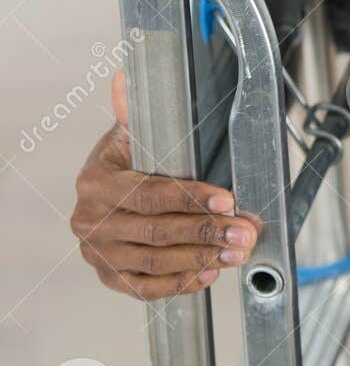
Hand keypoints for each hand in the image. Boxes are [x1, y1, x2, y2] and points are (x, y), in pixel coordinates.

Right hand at [70, 70, 261, 300]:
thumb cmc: (128, 159)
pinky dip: (179, 283)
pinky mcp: (108, 275)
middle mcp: (91, 220)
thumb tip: (124, 77)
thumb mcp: (130, 129)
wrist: (108, 187)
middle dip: (206, 231)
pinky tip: (207, 274)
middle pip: (156, 231)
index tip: (227, 200)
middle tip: (243, 232)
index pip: (149, 194)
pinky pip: (144, 288)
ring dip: (200, 258)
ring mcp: (97, 252)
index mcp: (96, 181)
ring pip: (154, 262)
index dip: (191, 198)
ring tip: (235, 252)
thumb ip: (131, 106)